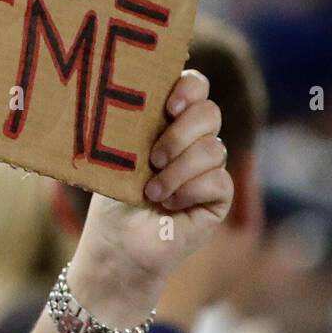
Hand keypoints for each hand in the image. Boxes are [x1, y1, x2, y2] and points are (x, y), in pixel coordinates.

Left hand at [71, 70, 232, 322]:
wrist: (117, 244)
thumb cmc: (112, 197)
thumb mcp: (119, 155)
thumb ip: (137, 125)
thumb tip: (139, 95)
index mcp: (168, 122)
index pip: (194, 88)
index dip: (189, 89)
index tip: (169, 105)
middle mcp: (193, 141)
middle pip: (210, 113)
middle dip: (180, 133)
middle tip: (153, 158)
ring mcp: (209, 168)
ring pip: (213, 149)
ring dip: (176, 172)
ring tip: (151, 192)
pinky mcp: (219, 197)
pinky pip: (217, 181)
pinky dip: (187, 192)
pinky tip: (169, 205)